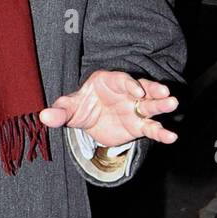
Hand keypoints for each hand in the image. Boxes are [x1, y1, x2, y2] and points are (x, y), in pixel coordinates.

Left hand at [39, 69, 179, 146]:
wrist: (91, 120)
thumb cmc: (82, 107)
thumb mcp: (69, 109)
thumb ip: (59, 111)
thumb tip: (43, 116)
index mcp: (109, 81)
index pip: (122, 79)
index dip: (130, 84)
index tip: (137, 91)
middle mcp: (126, 93)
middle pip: (143, 89)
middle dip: (154, 91)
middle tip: (167, 93)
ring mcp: (135, 108)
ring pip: (151, 106)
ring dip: (162, 106)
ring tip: (173, 105)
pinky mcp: (138, 125)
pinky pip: (151, 128)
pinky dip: (161, 132)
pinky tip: (172, 137)